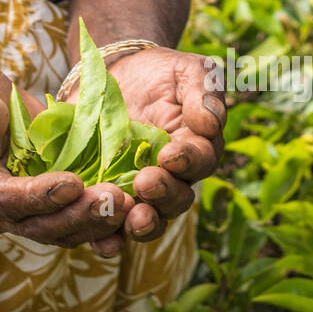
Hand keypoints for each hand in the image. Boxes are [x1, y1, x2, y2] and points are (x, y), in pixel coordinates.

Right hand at [0, 65, 134, 255]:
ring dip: (97, 222)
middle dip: (77, 215)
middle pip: (37, 226)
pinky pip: (76, 223)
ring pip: (62, 231)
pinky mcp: (48, 208)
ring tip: (129, 205)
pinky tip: (133, 210)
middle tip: (114, 200)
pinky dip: (103, 222)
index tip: (73, 183)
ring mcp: (23, 214)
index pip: (2, 199)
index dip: (38, 195)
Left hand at [103, 48, 226, 243]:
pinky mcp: (107, 197)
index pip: (200, 160)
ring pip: (149, 220)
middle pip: (177, 200)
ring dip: (141, 225)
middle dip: (163, 195)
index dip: (188, 160)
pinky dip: (108, 238)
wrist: (116, 75)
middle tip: (146, 182)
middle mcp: (173, 179)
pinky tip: (100, 241)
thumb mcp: (186, 70)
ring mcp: (139, 192)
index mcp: (197, 149)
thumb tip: (212, 122)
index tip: (169, 154)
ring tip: (132, 219)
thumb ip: (203, 90)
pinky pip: (111, 227)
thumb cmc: (161, 73)